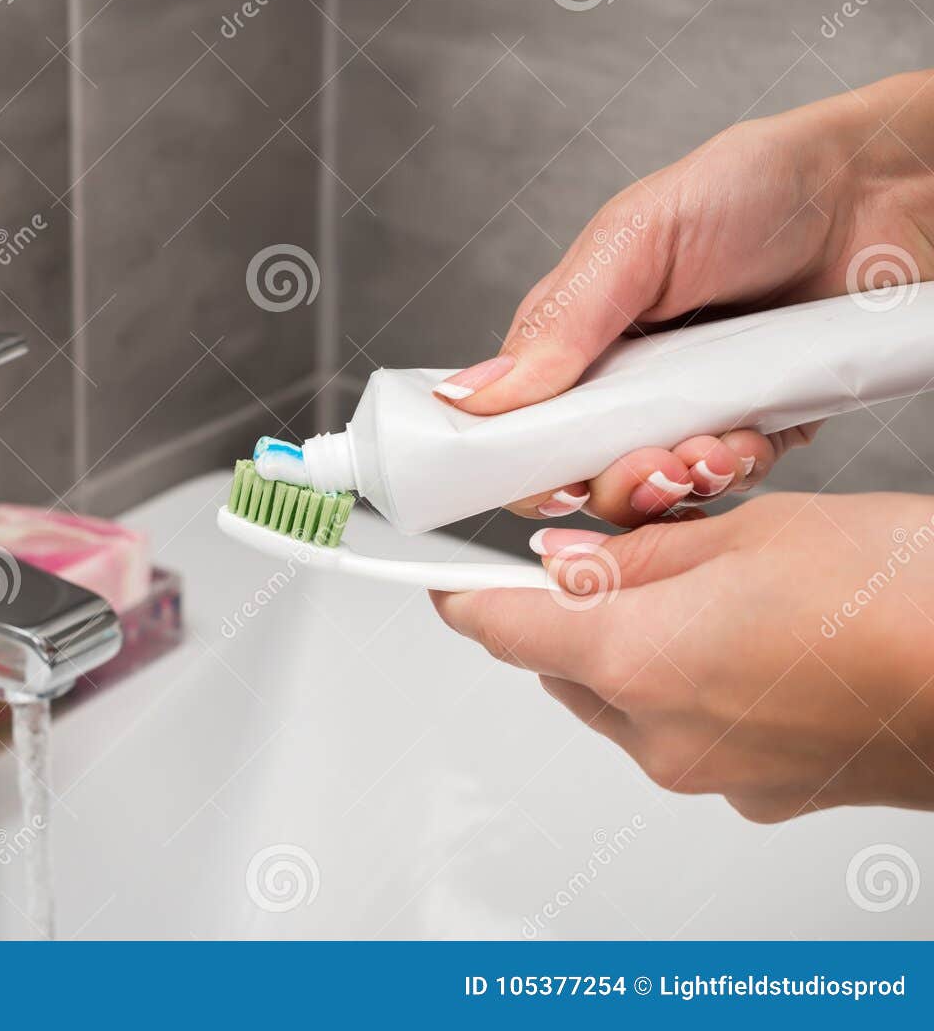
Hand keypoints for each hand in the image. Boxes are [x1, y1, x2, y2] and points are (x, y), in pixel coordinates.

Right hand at [432, 70, 933, 524]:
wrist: (884, 190)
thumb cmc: (754, 186)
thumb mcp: (634, 240)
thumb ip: (557, 324)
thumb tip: (469, 395)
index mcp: (576, 334)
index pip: (518, 421)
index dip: (518, 462)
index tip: (539, 476)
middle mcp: (627, 378)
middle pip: (582, 469)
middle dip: (605, 482)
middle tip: (639, 465)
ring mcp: (691, 405)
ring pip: (654, 487)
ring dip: (671, 485)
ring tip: (701, 451)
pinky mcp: (757, 425)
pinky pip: (729, 481)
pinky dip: (733, 474)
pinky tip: (743, 441)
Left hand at [432, 493, 933, 818]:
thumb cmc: (904, 594)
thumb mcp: (750, 531)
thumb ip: (637, 556)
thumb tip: (570, 562)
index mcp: (635, 660)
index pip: (496, 627)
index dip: (459, 589)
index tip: (436, 568)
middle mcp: (660, 735)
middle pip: (559, 666)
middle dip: (565, 610)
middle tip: (608, 553)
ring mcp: (713, 773)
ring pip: (621, 702)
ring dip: (631, 649)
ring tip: (708, 590)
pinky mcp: (761, 791)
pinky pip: (686, 733)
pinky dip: (690, 688)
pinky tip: (753, 642)